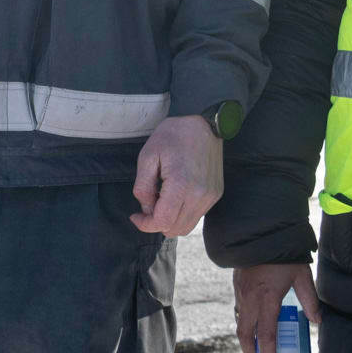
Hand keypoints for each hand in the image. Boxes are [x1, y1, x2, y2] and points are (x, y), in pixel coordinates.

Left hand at [132, 113, 223, 236]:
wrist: (204, 123)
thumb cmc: (173, 135)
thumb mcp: (148, 156)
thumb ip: (143, 187)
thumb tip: (146, 209)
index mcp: (181, 184)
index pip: (163, 222)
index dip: (145, 224)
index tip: (135, 216)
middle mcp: (200, 194)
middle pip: (175, 229)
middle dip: (156, 223)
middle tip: (147, 207)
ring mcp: (210, 196)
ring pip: (186, 226)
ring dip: (170, 220)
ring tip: (161, 200)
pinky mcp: (216, 194)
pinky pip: (196, 216)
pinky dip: (182, 214)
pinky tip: (175, 196)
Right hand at [233, 261, 318, 352]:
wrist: (260, 231)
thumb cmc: (283, 254)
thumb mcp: (302, 275)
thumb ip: (309, 300)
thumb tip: (317, 321)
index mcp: (267, 299)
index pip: (266, 336)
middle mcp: (250, 299)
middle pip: (245, 335)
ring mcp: (241, 293)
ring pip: (240, 324)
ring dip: (247, 340)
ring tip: (256, 350)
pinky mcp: (238, 286)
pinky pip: (239, 311)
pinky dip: (246, 324)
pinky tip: (255, 325)